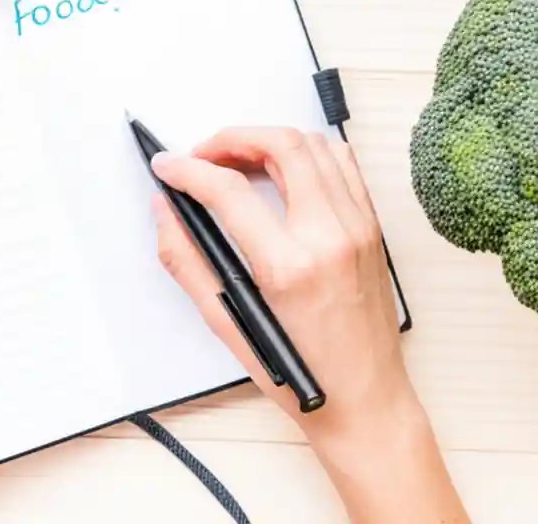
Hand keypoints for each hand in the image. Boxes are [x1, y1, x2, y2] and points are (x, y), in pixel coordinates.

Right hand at [149, 127, 466, 523]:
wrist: (363, 398)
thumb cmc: (302, 373)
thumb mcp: (229, 322)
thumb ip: (188, 261)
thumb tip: (165, 213)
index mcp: (289, 267)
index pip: (229, 191)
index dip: (189, 170)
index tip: (168, 167)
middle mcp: (330, 237)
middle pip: (280, 146)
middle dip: (231, 139)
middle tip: (202, 155)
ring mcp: (358, 228)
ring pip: (315, 145)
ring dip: (269, 140)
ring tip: (238, 159)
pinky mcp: (372, 228)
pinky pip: (342, 165)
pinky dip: (307, 153)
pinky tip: (281, 169)